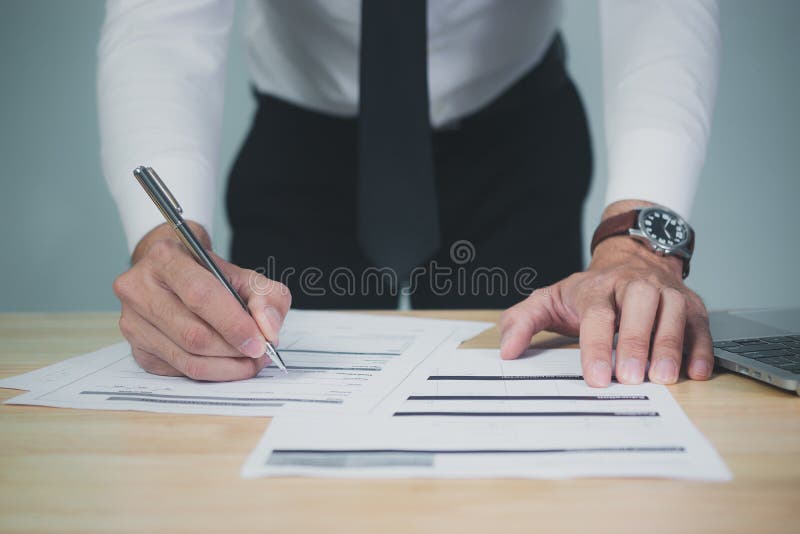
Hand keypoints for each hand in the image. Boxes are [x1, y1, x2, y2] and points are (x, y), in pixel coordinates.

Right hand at [113, 222, 290, 380]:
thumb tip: (268, 329)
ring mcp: (133, 321)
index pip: (200, 296)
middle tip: (260, 355)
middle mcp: (139, 288)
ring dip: (226, 367)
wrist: (177, 273)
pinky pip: (179, 371)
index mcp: (165, 258)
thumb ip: (266, 296)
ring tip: (249, 361)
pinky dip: (211, 372)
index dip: (234, 324)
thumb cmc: (210, 275)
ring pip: (187, 359)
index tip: (260, 342)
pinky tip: (226, 363)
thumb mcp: (245, 275)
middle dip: (234, 350)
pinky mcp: (137, 348)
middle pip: (194, 334)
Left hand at [499, 201, 712, 386]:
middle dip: (635, 342)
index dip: (595, 345)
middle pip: (638, 306)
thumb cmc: (588, 291)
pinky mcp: (691, 304)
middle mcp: (634, 285)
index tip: (596, 377)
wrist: (631, 259)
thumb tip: (506, 350)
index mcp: (596, 287)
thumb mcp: (548, 300)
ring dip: (670, 345)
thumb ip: (522, 322)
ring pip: (673, 312)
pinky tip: (696, 372)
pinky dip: (701, 347)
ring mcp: (666, 292)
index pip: (596, 314)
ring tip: (663, 378)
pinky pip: (700, 324)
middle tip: (631, 378)